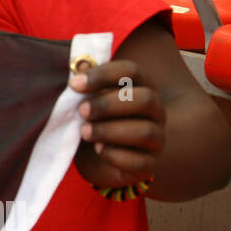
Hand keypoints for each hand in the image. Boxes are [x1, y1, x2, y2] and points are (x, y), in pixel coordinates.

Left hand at [70, 58, 164, 189]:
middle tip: (82, 111)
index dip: (103, 75)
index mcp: (140, 87)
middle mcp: (155, 111)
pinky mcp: (149, 165)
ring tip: (84, 132)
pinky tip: (98, 149)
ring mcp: (156, 139)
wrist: (95, 158)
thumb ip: (85, 84)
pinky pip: (139, 162)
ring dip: (109, 131)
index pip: (131, 72)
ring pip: (145, 131)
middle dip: (109, 104)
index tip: (74, 85)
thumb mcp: (85, 100)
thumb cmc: (92, 119)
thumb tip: (80, 65)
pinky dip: (115, 155)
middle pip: (145, 99)